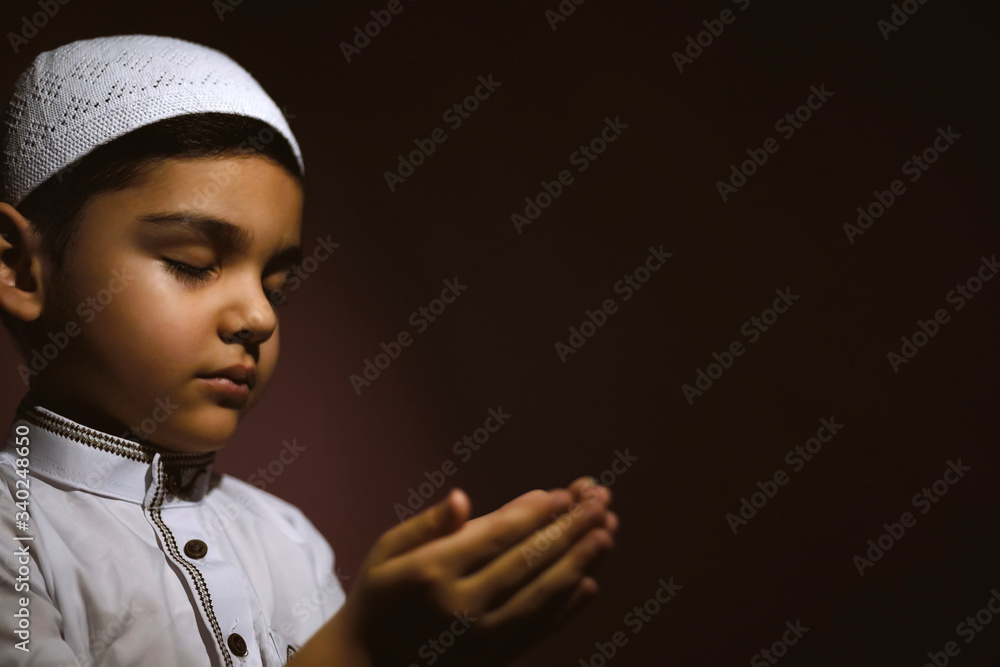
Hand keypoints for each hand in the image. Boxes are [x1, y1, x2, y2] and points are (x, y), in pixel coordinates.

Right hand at [326, 476, 616, 666]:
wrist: (367, 666)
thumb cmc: (379, 597)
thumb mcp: (387, 552)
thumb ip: (428, 525)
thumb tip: (463, 498)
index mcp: (434, 571)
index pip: (498, 535)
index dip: (536, 513)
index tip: (566, 493)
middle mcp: (462, 605)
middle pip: (529, 561)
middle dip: (570, 530)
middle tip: (602, 503)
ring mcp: (481, 637)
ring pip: (542, 595)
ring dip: (579, 562)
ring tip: (607, 535)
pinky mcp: (493, 658)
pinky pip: (538, 629)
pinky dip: (567, 607)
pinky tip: (591, 583)